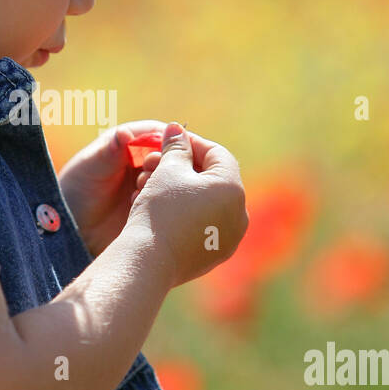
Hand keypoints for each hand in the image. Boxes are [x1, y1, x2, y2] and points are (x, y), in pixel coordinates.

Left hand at [57, 120, 168, 257]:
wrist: (72, 228)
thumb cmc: (75, 190)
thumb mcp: (90, 168)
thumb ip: (109, 151)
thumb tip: (124, 133)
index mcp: (129, 143)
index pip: (159, 133)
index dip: (174, 138)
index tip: (182, 148)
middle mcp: (143, 161)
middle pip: (172, 154)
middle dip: (170, 162)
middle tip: (151, 173)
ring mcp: (150, 184)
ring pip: (173, 178)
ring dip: (167, 182)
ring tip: (141, 190)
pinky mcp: (153, 205)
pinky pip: (169, 201)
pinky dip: (165, 202)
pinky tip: (144, 207)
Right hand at [126, 123, 248, 287]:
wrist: (149, 260)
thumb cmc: (160, 209)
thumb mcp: (167, 170)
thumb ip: (176, 147)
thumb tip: (177, 129)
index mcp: (233, 188)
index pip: (217, 154)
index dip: (192, 143)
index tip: (170, 141)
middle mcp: (240, 213)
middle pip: (215, 179)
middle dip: (187, 168)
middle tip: (161, 164)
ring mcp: (231, 237)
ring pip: (209, 204)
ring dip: (187, 192)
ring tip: (158, 188)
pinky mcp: (217, 255)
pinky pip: (206, 226)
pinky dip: (189, 215)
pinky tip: (165, 212)